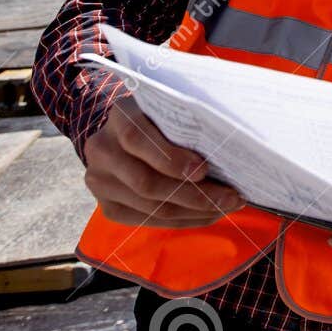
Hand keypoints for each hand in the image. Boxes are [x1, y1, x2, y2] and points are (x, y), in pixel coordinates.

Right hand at [84, 93, 243, 227]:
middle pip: (146, 182)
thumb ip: (187, 122)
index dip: (170, 158)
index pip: (136, 138)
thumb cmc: (164, 118)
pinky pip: (148, 220)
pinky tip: (209, 214)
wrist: (126, 135)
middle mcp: (101, 149)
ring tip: (227, 207)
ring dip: (195, 211)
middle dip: (194, 194)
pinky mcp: (108, 207)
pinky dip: (184, 220)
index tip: (204, 170)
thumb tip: (228, 148)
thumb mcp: (172, 109)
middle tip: (231, 197)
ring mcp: (100, 181)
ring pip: (151, 207)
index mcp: (120, 115)